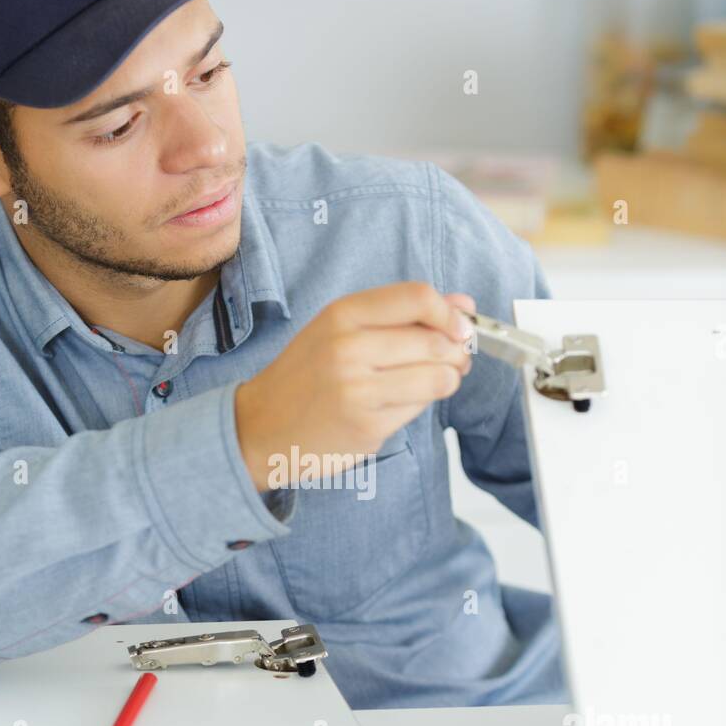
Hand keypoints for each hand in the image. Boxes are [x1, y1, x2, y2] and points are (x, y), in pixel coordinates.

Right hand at [235, 281, 475, 489]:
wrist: (260, 426)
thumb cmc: (306, 375)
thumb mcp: (341, 330)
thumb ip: (401, 314)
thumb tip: (465, 305)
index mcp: (342, 314)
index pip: (418, 298)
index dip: (451, 314)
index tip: (460, 328)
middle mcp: (349, 348)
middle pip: (436, 342)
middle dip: (458, 352)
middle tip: (455, 360)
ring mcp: (358, 390)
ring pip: (438, 379)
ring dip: (448, 381)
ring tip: (431, 382)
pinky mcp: (367, 427)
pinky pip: (419, 409)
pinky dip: (420, 406)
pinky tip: (397, 404)